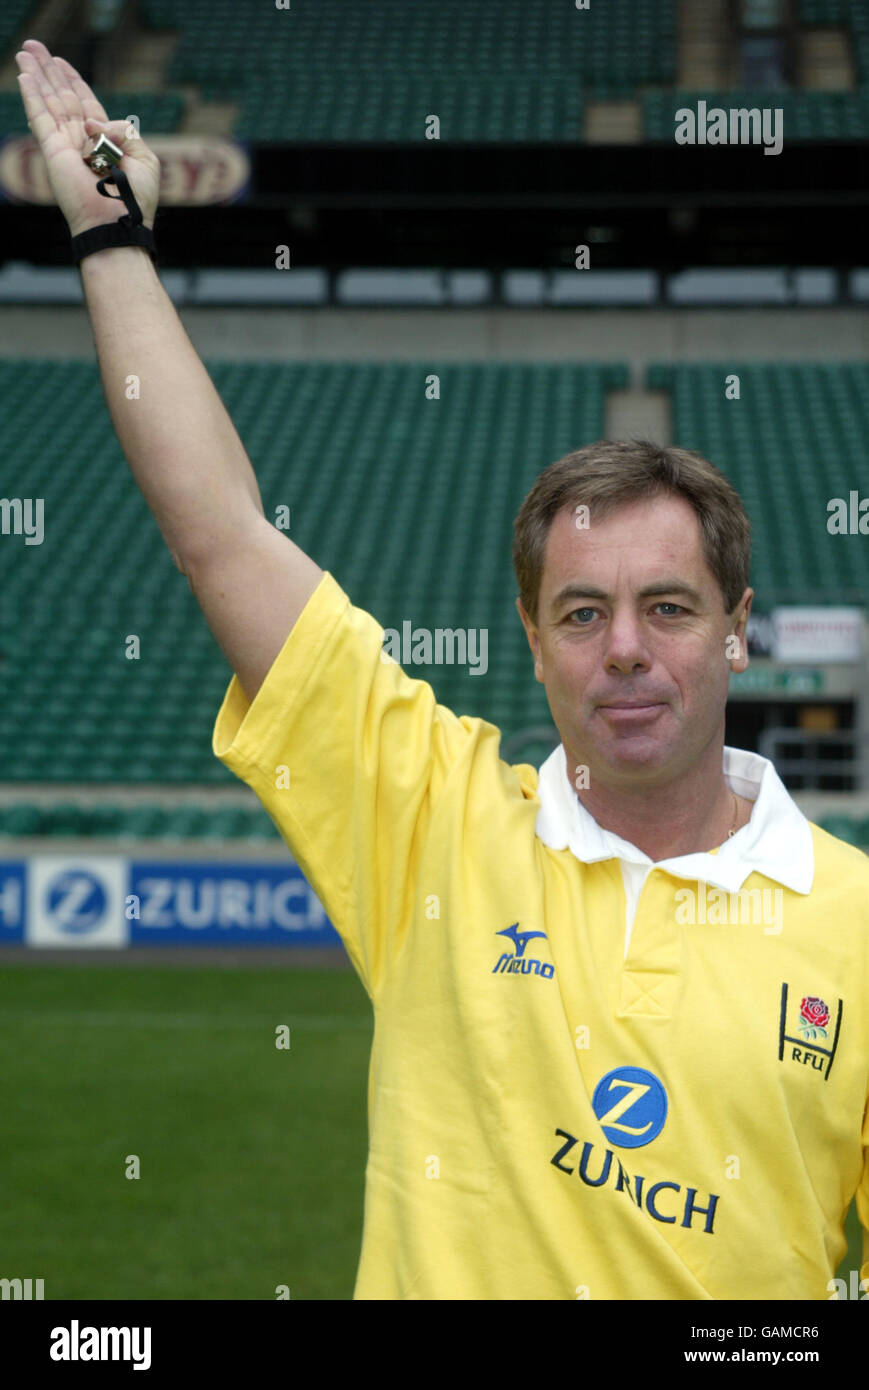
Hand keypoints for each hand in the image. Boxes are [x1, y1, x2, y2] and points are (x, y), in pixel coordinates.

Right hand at [15, 38, 159, 238]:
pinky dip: (32, 97)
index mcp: (105, 143)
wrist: (117, 225)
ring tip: (24, 52)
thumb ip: (125, 132)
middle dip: (49, 70)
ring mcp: (65, 145)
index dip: (73, 80)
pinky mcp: (53, 151)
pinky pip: (40, 118)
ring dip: (36, 76)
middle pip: (62, 96)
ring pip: (49, 102)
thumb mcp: (145, 160)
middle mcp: (82, 141)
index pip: (86, 103)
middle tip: (33, 46)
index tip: (60, 61)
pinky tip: (25, 77)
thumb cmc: (135, 200)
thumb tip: (96, 121)